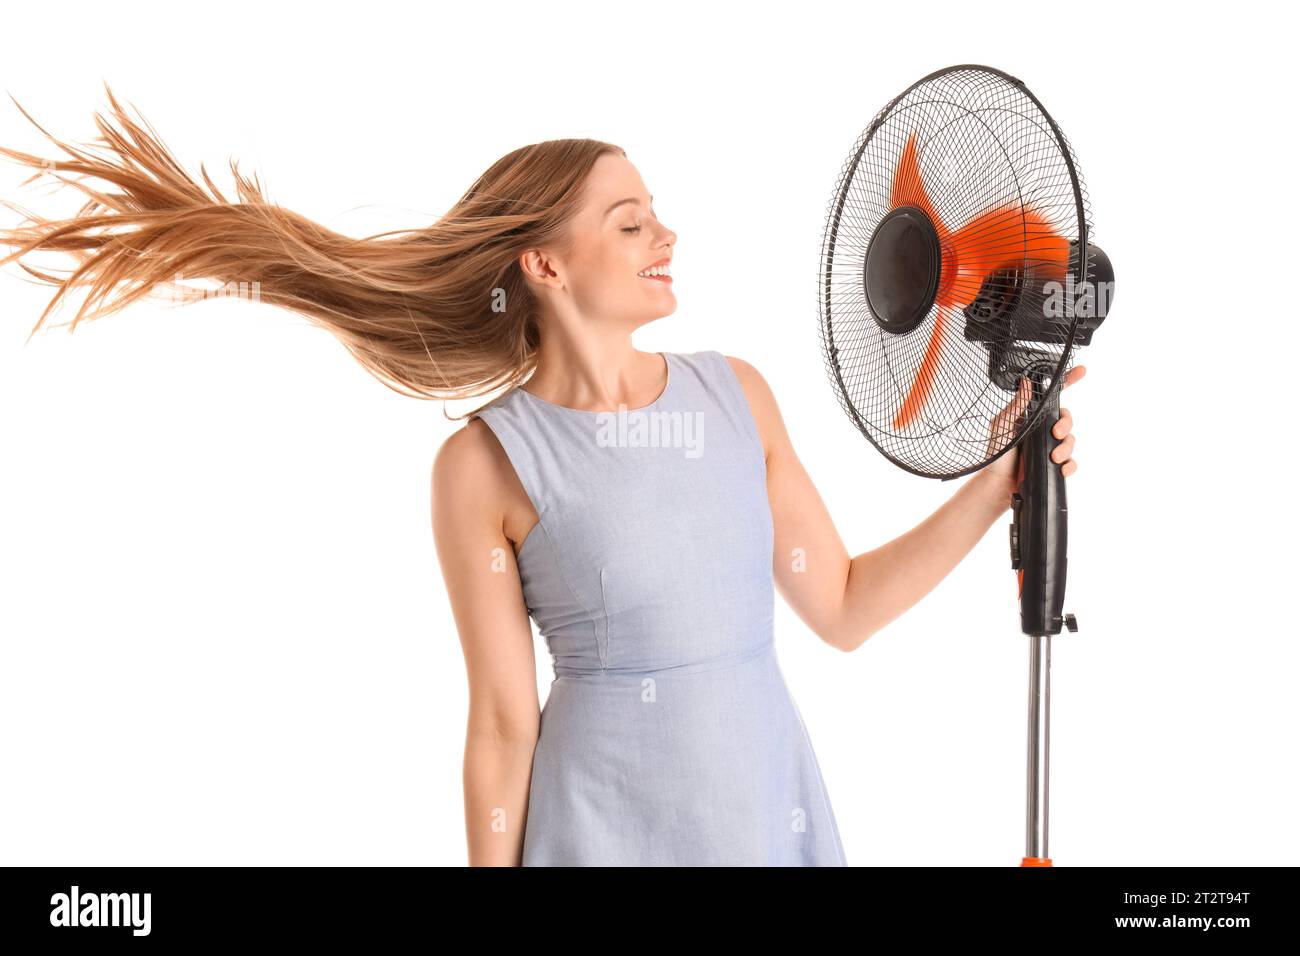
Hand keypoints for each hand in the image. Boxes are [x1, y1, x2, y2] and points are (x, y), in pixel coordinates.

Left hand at [983, 365, 1085, 497]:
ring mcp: (1049, 446)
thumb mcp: (1002, 424)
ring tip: (1053, 456)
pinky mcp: (1054, 463)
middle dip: (1066, 424)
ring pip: (1071, 440)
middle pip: (1066, 418)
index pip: (1052, 397)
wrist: (998, 482)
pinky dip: (1069, 464)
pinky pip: (1071, 461)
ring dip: (1066, 447)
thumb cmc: (996, 453)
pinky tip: (1061, 467)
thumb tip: (1025, 382)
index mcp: (1032, 417)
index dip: (1067, 381)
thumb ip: (1016, 405)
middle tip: (1056, 433)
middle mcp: (1042, 430)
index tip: (1080, 371)